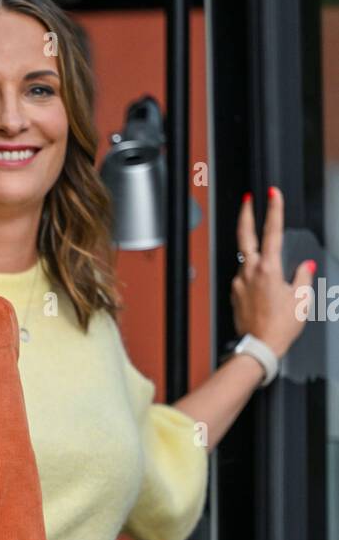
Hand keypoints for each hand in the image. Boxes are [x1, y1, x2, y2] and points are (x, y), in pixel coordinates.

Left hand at [231, 186, 314, 357]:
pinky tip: (262, 288)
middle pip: (245, 235)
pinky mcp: (234, 293)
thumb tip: (305, 266)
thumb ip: (303, 277)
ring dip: (255, 254)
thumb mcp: (301, 299)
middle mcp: (249, 272)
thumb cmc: (279, 327)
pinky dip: (253, 276)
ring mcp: (239, 282)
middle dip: (246, 214)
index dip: (274, 209)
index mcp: (268, 269)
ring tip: (270, 268)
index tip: (272, 193)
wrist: (258, 347)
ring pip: (246, 259)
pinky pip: (244, 278)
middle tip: (247, 199)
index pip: (271, 231)